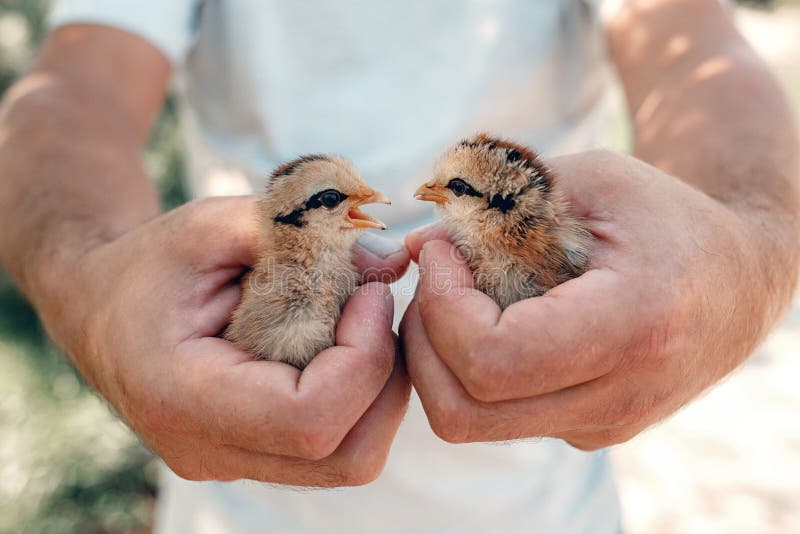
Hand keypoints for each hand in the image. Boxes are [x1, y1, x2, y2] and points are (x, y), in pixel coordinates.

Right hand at [37, 196, 410, 484]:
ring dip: (379, 388)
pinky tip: (346, 343)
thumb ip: (303, 236)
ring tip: (362, 322)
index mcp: (182, 398)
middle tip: (376, 305)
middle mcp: (208, 450)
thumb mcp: (215, 225)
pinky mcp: (252, 455)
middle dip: (384, 376)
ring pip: (351, 459)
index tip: (372, 292)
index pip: (308, 419)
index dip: (363, 357)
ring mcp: (232, 461)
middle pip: (346, 455)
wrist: (99, 303)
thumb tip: (393, 261)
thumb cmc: (152, 260)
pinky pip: (335, 447)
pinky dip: (362, 395)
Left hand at [401, 150, 785, 449]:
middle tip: (430, 280)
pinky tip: (487, 319)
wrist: (739, 279)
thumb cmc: (664, 215)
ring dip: (437, 360)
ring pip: (470, 421)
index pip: (492, 359)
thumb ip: (496, 207)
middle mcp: (620, 396)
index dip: (442, 305)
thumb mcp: (589, 181)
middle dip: (422, 341)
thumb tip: (414, 247)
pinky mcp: (590, 432)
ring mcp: (604, 426)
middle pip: (463, 411)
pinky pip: (498, 416)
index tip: (441, 252)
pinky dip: (468, 371)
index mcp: (634, 325)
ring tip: (449, 297)